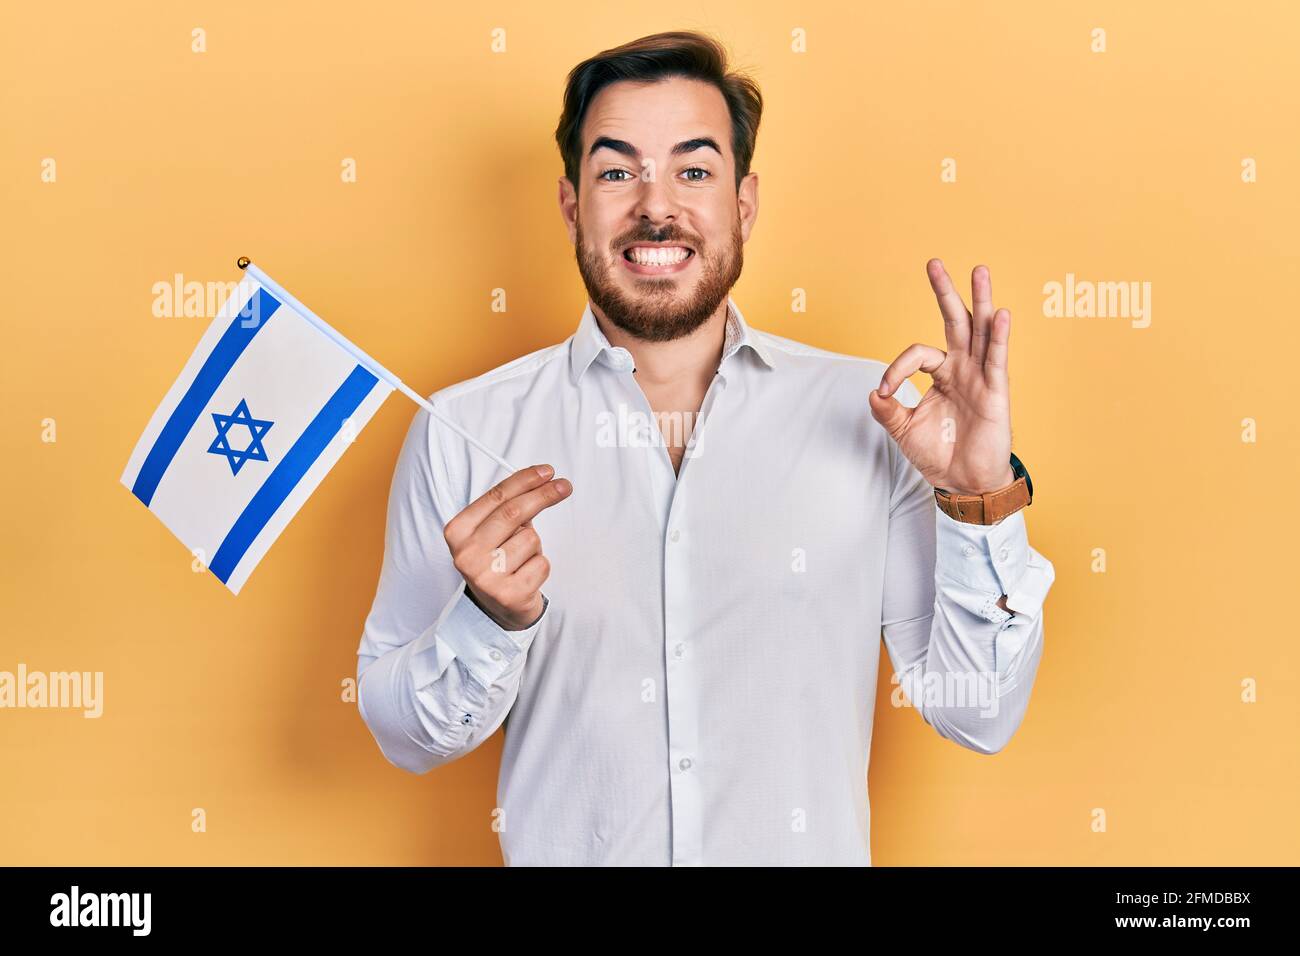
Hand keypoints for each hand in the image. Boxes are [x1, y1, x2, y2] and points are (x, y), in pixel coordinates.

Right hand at [443, 464, 572, 629]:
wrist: (496, 607)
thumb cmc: (496, 560)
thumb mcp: (491, 531)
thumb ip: (509, 506)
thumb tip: (545, 480)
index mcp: (457, 532)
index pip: (496, 496)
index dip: (525, 480)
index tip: (547, 472)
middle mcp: (466, 554)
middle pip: (514, 513)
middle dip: (543, 495)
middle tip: (564, 486)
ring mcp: (485, 577)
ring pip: (530, 539)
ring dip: (535, 545)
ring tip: (522, 558)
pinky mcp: (508, 595)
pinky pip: (541, 563)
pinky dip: (540, 565)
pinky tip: (526, 575)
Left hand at [868, 260, 1014, 495]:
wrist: (963, 482)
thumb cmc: (938, 455)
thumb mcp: (903, 431)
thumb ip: (888, 411)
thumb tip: (874, 392)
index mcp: (940, 374)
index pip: (917, 354)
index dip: (897, 368)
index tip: (886, 391)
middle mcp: (961, 368)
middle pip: (954, 322)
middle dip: (944, 292)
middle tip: (933, 264)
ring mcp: (980, 376)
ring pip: (980, 331)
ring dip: (979, 300)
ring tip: (979, 270)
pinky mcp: (996, 391)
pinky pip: (997, 359)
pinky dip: (999, 336)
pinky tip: (999, 313)